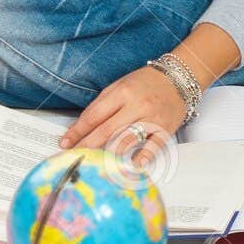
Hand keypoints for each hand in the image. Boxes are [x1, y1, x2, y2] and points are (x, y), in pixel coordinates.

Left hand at [58, 65, 187, 169]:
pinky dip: (143, 156)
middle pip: (107, 130)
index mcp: (122, 93)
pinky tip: (132, 165)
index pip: (94, 115)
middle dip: (88, 145)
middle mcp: (137, 106)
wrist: (178, 78)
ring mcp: (152, 119)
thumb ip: (102, 105)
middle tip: (75, 156)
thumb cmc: (144, 83)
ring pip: (127, 139)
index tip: (65, 143)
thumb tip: (81, 127)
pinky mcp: (165, 129)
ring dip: (109, 153)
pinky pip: (153, 146)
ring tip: (95, 162)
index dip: (77, 131)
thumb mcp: (118, 86)